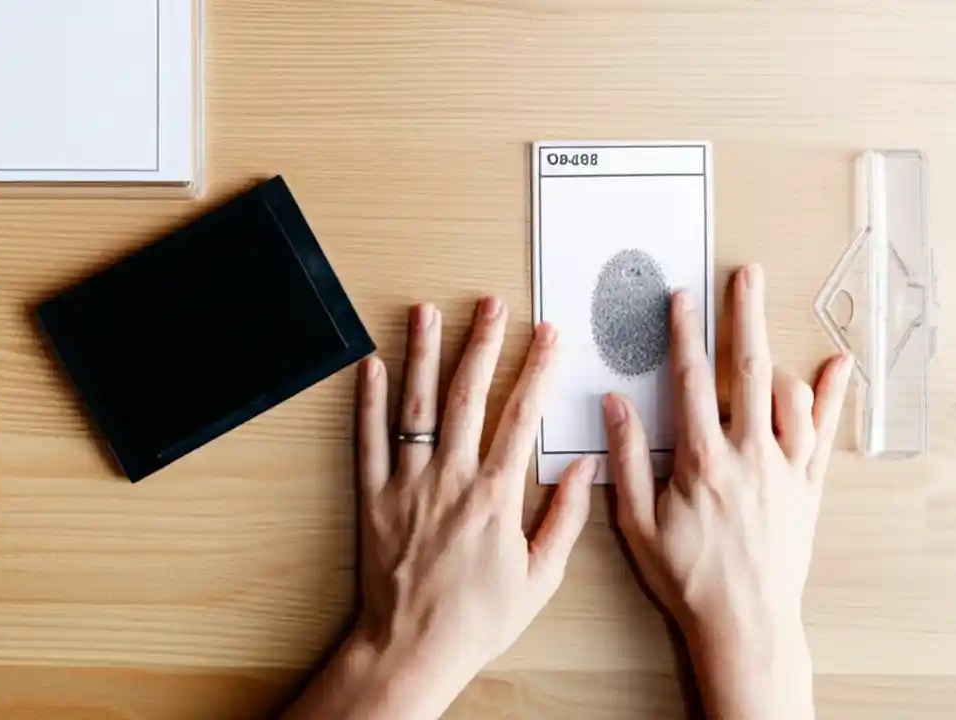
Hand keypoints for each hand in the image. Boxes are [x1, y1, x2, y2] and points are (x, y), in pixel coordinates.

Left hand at [284, 297, 595, 719]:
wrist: (413, 648)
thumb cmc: (478, 619)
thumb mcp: (541, 577)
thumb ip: (567, 518)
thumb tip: (587, 468)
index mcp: (495, 495)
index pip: (521, 414)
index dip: (536, 368)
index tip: (547, 334)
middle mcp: (450, 479)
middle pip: (467, 395)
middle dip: (482, 343)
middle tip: (490, 304)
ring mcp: (407, 484)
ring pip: (416, 406)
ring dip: (423, 354)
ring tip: (426, 312)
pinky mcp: (374, 497)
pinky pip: (369, 439)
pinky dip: (369, 400)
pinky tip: (372, 364)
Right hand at [606, 265, 852, 719]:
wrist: (745, 623)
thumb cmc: (687, 578)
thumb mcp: (637, 523)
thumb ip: (627, 460)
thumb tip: (614, 406)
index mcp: (702, 461)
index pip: (692, 382)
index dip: (684, 335)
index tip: (680, 300)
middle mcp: (750, 456)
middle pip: (748, 370)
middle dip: (743, 317)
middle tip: (744, 276)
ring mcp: (786, 470)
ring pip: (789, 396)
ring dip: (777, 353)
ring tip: (762, 328)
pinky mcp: (809, 488)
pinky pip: (824, 433)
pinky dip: (833, 396)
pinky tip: (836, 365)